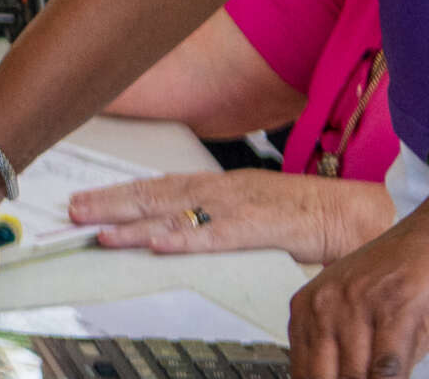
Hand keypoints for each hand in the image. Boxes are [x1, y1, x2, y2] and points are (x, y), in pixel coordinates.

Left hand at [72, 169, 393, 267]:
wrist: (352, 213)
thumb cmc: (303, 214)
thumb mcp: (251, 209)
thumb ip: (216, 218)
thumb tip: (176, 230)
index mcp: (218, 185)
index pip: (160, 186)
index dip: (122, 193)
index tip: (87, 199)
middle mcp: (221, 190)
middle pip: (157, 195)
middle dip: (113, 202)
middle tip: (75, 210)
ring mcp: (237, 207)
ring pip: (176, 214)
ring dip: (134, 223)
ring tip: (99, 230)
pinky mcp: (257, 228)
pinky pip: (213, 236)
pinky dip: (183, 239)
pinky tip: (155, 243)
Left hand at [289, 186, 428, 378]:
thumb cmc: (411, 271)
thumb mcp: (366, 313)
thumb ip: (351, 354)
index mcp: (309, 306)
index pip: (304, 372)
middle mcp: (326, 303)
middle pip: (323, 377)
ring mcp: (359, 303)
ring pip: (354, 377)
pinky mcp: (397, 307)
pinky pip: (387, 367)